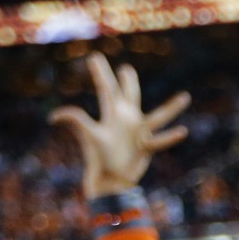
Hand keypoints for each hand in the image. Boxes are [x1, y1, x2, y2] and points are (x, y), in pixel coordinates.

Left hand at [49, 52, 190, 200]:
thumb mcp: (89, 136)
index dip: (100, 72)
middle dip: (127, 81)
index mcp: (111, 115)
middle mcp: (126, 121)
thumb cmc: (98, 161)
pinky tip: (183, 131)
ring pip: (159, 116)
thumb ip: (75, 121)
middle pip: (128, 96)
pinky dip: (171, 137)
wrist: (111, 183)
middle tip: (125, 69)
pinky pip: (162, 141)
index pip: (106, 89)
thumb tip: (53, 117)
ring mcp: (139, 134)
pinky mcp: (147, 148)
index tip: (94, 56)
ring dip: (172, 108)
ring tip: (185, 97)